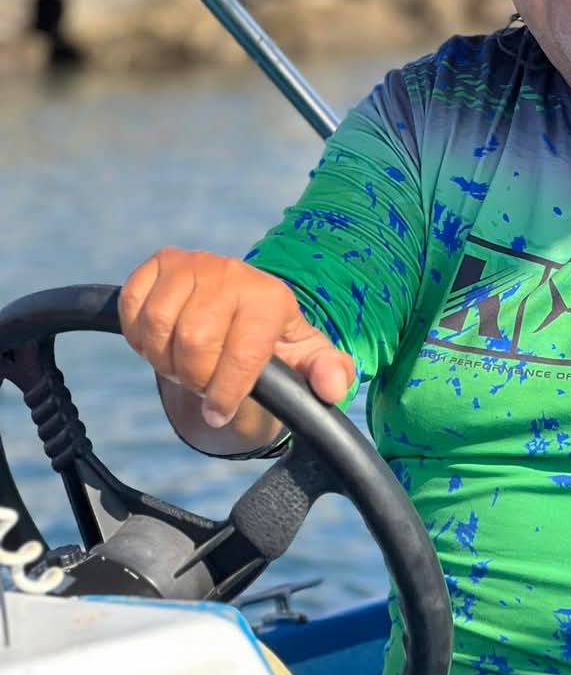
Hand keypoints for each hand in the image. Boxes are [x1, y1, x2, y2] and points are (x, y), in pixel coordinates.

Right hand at [119, 247, 354, 426]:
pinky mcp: (160, 263)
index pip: (242, 353)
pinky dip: (138, 336)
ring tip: (183, 365)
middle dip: (193, 377)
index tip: (220, 411)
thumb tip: (334, 388)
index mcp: (270, 299)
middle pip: (194, 341)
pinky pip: (132, 306)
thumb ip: (330, 374)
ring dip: (163, 358)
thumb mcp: (307, 359)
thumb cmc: (273, 342)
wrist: (238, 311)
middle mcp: (232, 273)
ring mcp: (193, 263)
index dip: (226, 392)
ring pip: (158, 324)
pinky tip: (161, 343)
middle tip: (201, 383)